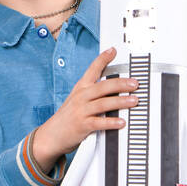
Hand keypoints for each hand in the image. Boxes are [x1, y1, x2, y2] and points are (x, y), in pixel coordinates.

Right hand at [33, 47, 136, 172]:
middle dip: (120, 84)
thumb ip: (92, 90)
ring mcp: (81, 111)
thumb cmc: (68, 116)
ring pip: (103, 103)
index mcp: (81, 88)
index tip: (112, 51)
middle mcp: (81, 97)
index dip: (102, 59)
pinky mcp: (82, 125)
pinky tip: (121, 122)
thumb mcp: (77, 98)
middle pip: (102, 87)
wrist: (51, 135)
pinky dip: (111, 122)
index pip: (92, 70)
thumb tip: (113, 84)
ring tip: (134, 100)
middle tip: (134, 83)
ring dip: (120, 102)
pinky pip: (99, 122)